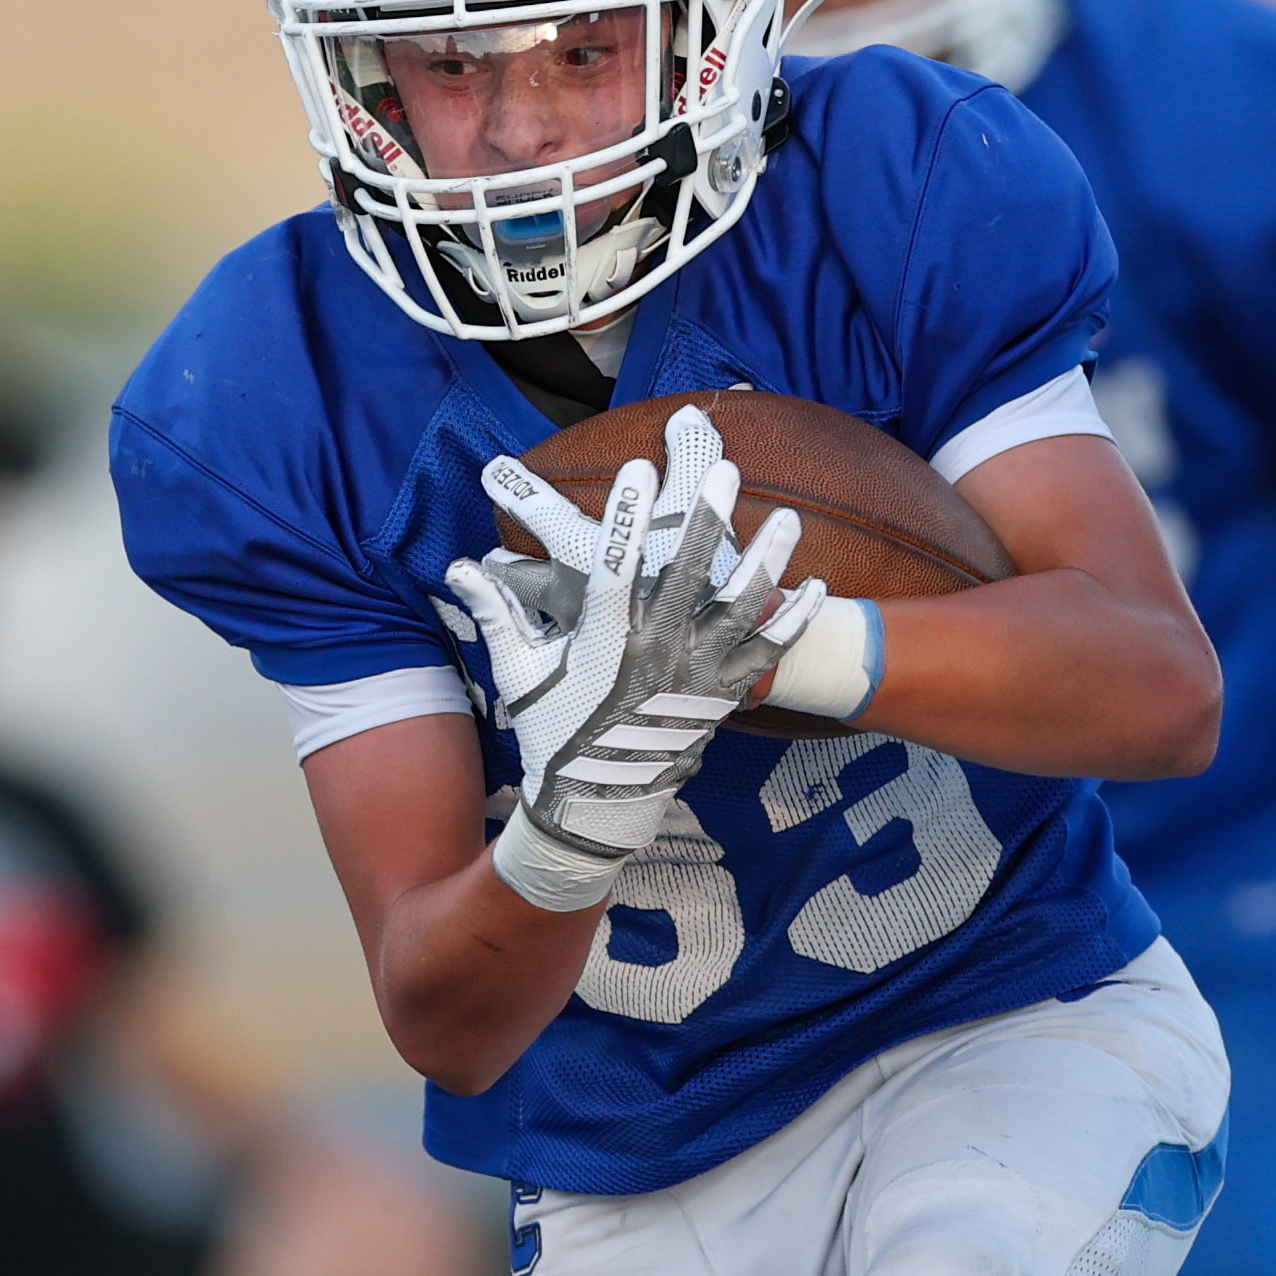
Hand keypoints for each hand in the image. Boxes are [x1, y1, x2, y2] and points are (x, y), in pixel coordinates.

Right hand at [443, 406, 818, 910]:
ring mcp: (695, 676)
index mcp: (604, 643)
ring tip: (788, 518)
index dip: (627, 518)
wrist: (595, 805)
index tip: (637, 470)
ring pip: (739, 610)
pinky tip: (816, 588)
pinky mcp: (721, 696)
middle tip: (724, 470)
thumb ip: (496, 614)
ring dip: (765, 563)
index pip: (616, 567)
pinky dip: (791, 622)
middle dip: (707, 520)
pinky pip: (765, 655)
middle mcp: (656, 654)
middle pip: (688, 576)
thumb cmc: (553, 733)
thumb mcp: (519, 673)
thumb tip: (459, 568)